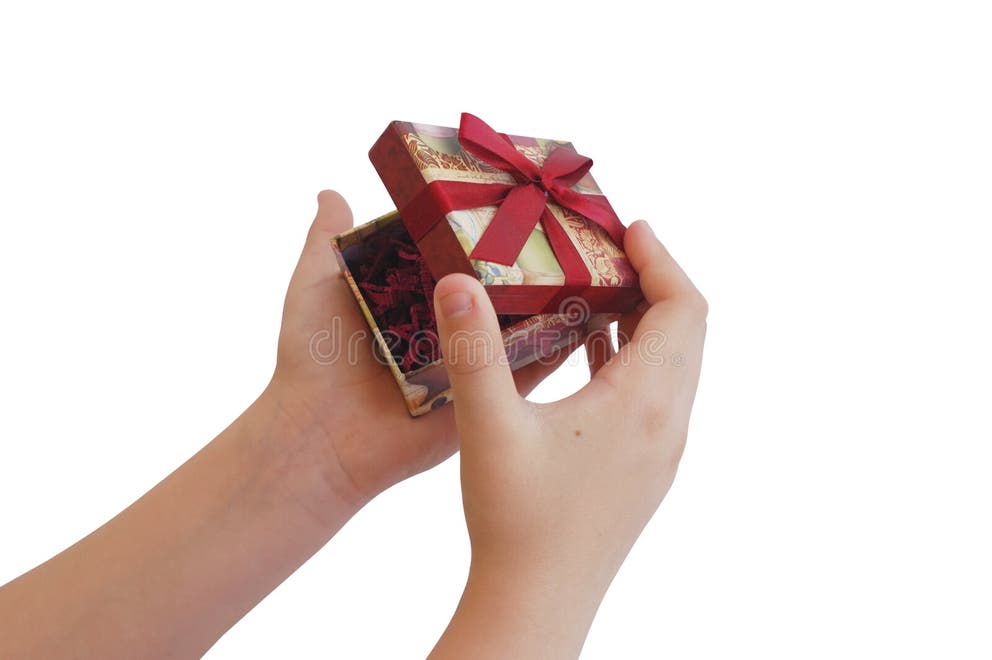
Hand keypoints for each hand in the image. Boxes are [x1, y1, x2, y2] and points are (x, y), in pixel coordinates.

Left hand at [263, 191, 571, 509]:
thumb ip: (328, 241)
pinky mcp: (486, 398)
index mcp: (413, 298)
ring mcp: (468, 363)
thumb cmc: (311, 359)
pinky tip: (590, 319)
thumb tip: (331, 191)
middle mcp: (445, 327)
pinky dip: (559, 347)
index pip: (457, 255)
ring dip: (552, 301)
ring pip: (522, 326)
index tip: (517, 196)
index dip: (482, 230)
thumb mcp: (315, 285)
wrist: (319, 437)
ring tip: (590, 265)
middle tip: (566, 227)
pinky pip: (531, 372)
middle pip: (496, 288)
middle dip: (528, 263)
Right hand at [429, 220, 706, 658]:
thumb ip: (474, 349)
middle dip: (656, 280)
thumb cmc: (517, 520)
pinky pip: (656, 394)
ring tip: (597, 286)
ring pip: (674, 364)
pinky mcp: (646, 469)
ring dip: (645, 320)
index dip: (662, 259)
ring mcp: (662, 451)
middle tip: (609, 247)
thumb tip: (455, 281)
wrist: (538, 602)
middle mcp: (669, 424)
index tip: (627, 228)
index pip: (685, 309)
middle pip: (687, 331)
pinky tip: (590, 350)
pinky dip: (633, 358)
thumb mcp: (490, 426)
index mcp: (645, 403)